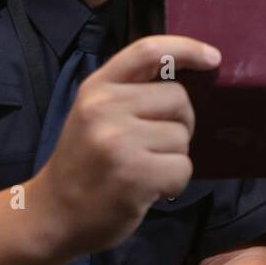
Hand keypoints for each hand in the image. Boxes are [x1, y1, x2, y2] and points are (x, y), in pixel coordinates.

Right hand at [31, 35, 220, 255]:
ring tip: (144, 169)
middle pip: (178, 98)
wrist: (52, 216)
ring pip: (182, 136)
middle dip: (179, 123)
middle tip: (154, 146)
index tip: (213, 57)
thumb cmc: (84, 164)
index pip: (148, 51)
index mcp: (96, 88)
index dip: (186, 48)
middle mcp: (104, 108)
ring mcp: (118, 142)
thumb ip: (131, 93)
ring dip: (173, 157)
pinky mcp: (134, 176)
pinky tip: (147, 189)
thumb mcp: (94, 115)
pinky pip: (183, 168)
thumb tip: (191, 76)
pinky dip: (174, 182)